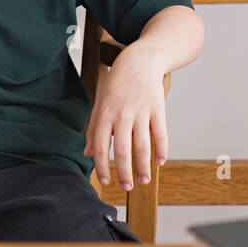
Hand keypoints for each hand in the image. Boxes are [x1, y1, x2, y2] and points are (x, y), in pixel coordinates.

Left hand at [82, 42, 167, 191]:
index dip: (101, 166)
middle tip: (126, 186)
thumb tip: (86, 153)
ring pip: (142, 146)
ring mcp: (141, 112)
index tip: (105, 181)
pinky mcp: (158, 109)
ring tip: (143, 181)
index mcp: (105, 112)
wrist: (140, 60)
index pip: (100, 145)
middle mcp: (122, 114)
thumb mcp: (100, 101)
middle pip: (122, 150)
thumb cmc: (117, 82)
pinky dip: (161, 151)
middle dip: (124, 172)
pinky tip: (159, 162)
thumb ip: (93, 127)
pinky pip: (160, 135)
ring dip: (142, 167)